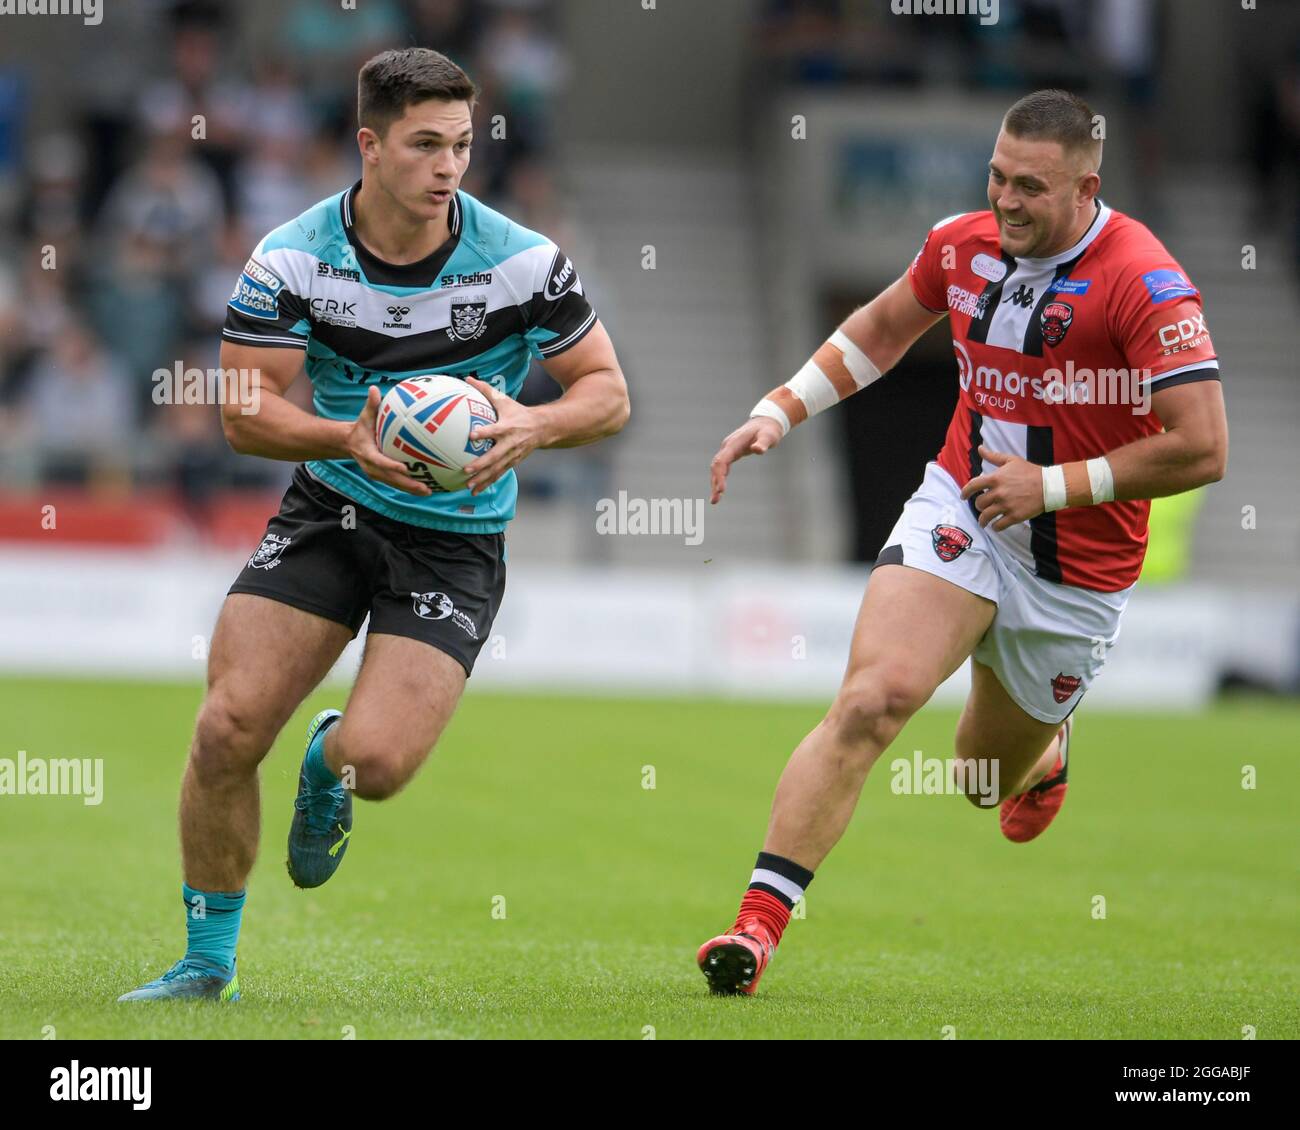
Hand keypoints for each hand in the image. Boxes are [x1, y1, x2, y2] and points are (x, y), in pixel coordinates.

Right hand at [345, 385, 432, 495]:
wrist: (349, 443)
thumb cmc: (361, 427)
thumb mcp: (364, 416)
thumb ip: (371, 404)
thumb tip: (373, 388)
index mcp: (367, 453)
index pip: (379, 461)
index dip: (391, 466)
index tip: (404, 468)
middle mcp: (372, 467)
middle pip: (391, 478)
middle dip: (407, 484)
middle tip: (424, 487)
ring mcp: (377, 474)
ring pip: (395, 484)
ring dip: (411, 489)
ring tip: (429, 491)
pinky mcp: (383, 477)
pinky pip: (397, 483)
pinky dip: (410, 486)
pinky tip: (427, 488)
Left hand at [462, 377, 543, 494]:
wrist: (543, 428)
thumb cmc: (519, 412)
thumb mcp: (504, 400)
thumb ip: (485, 390)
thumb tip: (467, 377)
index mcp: (508, 427)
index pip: (495, 430)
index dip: (484, 432)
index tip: (471, 435)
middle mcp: (511, 443)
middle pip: (495, 456)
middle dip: (481, 464)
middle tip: (466, 469)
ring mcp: (513, 455)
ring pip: (497, 469)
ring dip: (483, 478)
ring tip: (469, 486)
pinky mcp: (513, 462)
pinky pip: (499, 474)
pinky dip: (488, 483)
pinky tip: (475, 490)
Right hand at [709, 416, 783, 503]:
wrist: (766, 422)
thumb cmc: (768, 430)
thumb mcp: (769, 436)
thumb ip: (762, 443)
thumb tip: (757, 450)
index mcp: (734, 443)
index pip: (721, 460)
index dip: (719, 475)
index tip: (721, 490)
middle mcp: (728, 447)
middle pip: (716, 466)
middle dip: (714, 483)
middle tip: (715, 501)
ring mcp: (728, 450)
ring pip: (717, 468)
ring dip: (715, 483)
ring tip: (715, 501)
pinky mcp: (731, 453)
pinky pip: (722, 468)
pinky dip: (719, 479)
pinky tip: (719, 490)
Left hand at [959, 444, 1044, 529]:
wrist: (1049, 486)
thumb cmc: (1030, 472)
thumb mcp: (1011, 460)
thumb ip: (993, 456)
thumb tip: (980, 448)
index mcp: (996, 478)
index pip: (973, 486)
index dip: (965, 492)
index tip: (963, 497)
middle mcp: (999, 493)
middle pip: (979, 503)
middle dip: (979, 506)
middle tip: (982, 507)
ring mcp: (1006, 505)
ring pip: (986, 516)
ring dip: (983, 520)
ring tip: (984, 522)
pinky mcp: (1015, 516)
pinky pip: (998, 525)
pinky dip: (995, 527)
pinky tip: (996, 526)